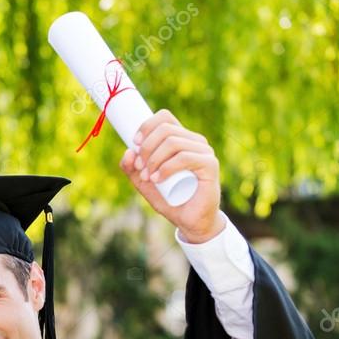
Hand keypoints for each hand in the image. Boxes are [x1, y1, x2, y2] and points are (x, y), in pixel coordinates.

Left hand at [120, 109, 223, 242]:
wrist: (190, 220)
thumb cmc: (169, 199)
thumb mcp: (144, 183)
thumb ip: (132, 169)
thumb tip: (128, 151)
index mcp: (181, 139)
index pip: (165, 118)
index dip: (147, 126)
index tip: (135, 143)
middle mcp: (194, 142)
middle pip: (165, 129)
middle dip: (146, 148)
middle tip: (139, 168)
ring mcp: (204, 152)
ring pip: (173, 142)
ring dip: (154, 160)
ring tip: (148, 178)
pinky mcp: (210, 165)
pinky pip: (184, 157)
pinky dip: (166, 167)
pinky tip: (157, 179)